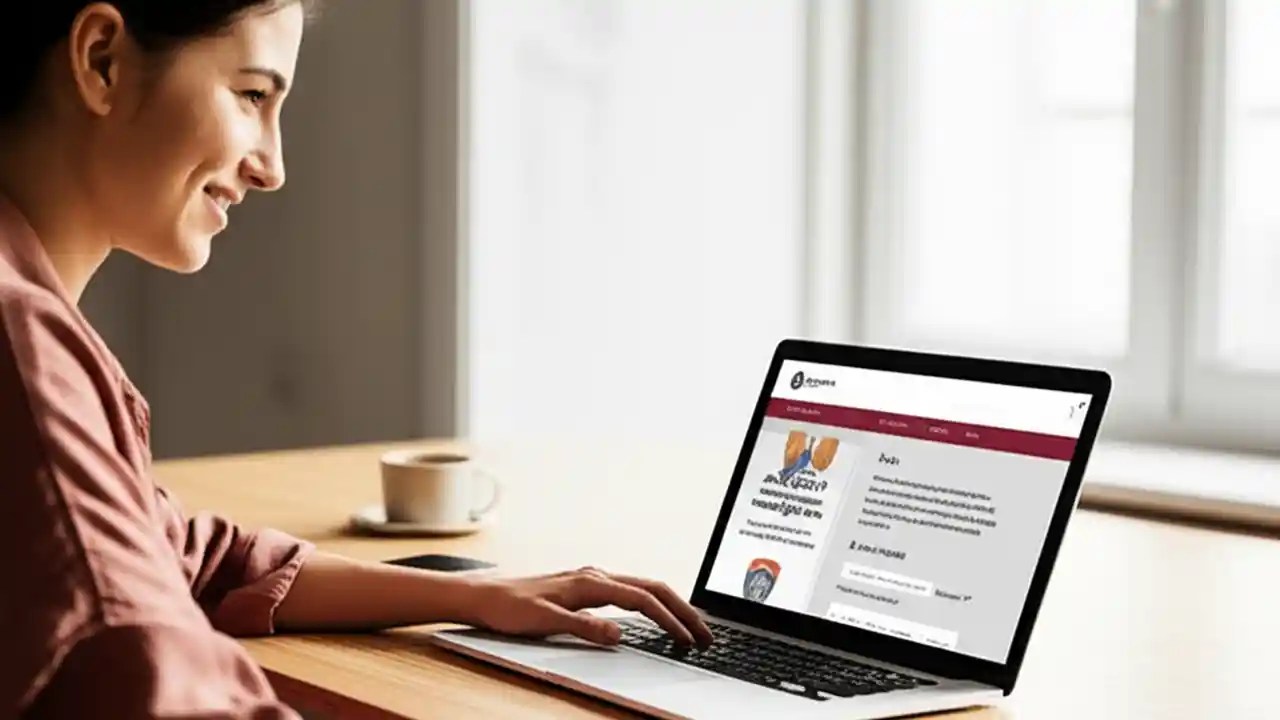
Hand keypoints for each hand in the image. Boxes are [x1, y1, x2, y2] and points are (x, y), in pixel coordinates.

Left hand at [465, 566, 714, 647]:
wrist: (484, 596)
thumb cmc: (509, 607)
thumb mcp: (545, 622)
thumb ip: (583, 627)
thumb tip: (619, 634)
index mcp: (591, 582)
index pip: (643, 599)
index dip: (669, 620)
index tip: (688, 639)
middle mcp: (595, 576)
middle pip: (653, 588)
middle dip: (683, 610)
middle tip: (706, 634)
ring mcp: (592, 580)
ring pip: (644, 588)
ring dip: (670, 606)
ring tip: (690, 627)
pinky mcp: (586, 588)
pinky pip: (630, 591)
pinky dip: (652, 603)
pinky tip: (655, 616)